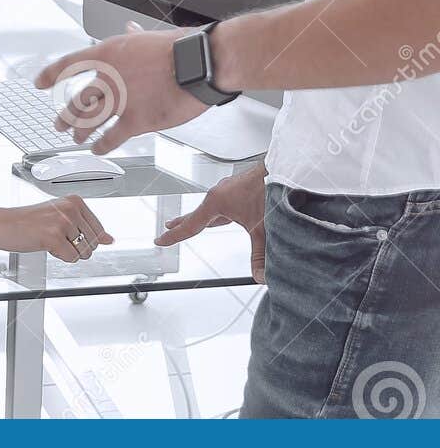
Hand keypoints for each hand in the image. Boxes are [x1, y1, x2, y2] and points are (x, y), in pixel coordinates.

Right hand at [0, 196, 115, 262]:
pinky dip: (58, 256)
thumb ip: (88, 228)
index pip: (99, 230)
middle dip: (75, 246)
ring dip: (67, 252)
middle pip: (93, 243)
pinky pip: (71, 258)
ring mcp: (63, 222)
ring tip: (48, 238)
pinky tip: (44, 244)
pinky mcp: (54, 237)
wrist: (0, 224)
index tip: (63, 231)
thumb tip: (109, 240)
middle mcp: (70, 209)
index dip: (81, 237)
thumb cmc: (26, 221)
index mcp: (74, 201)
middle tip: (53, 235)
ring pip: (84, 253)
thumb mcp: (61, 219)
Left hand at [34, 21, 209, 154]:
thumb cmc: (178, 48)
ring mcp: (118, 102)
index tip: (39, 81)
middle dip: (66, 115)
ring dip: (79, 131)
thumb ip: (133, 36)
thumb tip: (129, 28)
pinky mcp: (135, 121)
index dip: (50, 74)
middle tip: (59, 123)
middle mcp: (107, 79)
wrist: (197, 64)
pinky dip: (101, 145)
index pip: (68, 65)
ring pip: (88, 121)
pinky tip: (97, 148)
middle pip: (77, 101)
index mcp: (106, 55)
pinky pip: (111, 137)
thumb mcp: (148, 37)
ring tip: (74, 137)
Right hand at [155, 165, 266, 281]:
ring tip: (198, 223)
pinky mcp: (240, 187)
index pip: (190, 225)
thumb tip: (260, 276)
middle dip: (183, 223)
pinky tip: (228, 215)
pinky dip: (220, 213)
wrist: (288, 170)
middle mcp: (220, 193)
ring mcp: (229, 188)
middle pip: (196, 214)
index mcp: (217, 202)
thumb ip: (260, 255)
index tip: (159, 240)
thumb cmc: (272, 191)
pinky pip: (224, 203)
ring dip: (203, 217)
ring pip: (212, 208)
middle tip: (169, 227)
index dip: (174, 236)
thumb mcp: (264, 229)